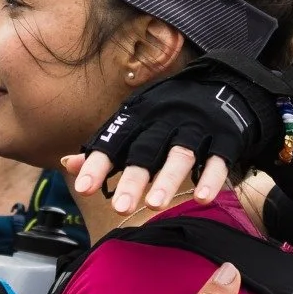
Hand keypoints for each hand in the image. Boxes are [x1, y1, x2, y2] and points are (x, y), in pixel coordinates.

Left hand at [67, 53, 292, 214]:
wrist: (222, 85)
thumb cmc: (167, 115)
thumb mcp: (135, 123)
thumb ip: (105, 147)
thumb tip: (67, 163)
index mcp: (139, 118)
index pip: (114, 141)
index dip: (98, 164)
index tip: (83, 188)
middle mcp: (164, 121)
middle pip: (146, 151)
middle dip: (133, 179)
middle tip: (119, 208)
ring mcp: (196, 128)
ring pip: (180, 155)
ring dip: (167, 180)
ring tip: (154, 205)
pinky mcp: (224, 137)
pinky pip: (218, 158)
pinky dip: (211, 178)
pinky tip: (202, 199)